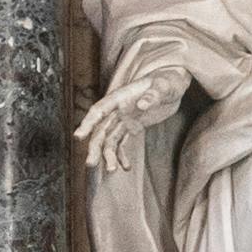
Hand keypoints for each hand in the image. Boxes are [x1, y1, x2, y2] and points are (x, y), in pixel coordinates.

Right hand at [77, 35, 194, 167]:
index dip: (87, 123)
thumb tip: (141, 105)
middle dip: (94, 147)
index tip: (78, 136)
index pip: (99, 110)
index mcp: (120, 97)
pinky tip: (127, 168)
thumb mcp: (164, 86)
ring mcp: (124, 119)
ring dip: (108, 155)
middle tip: (90, 164)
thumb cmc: (168, 80)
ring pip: (109, 140)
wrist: (173, 84)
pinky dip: (122, 155)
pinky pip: (122, 143)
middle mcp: (117, 109)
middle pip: (100, 130)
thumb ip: (153, 95)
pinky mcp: (132, 127)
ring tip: (112, 171)